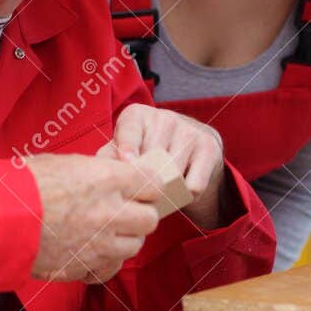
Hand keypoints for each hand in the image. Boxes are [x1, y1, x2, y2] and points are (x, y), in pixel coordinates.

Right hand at [24, 152, 161, 283]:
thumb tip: (113, 175)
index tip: (139, 187)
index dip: (147, 185)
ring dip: (125, 239)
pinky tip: (93, 251)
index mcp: (108, 179)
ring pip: (134, 246)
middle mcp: (111, 213)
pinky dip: (106, 262)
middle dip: (140, 214)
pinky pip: (111, 268)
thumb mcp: (64, 163)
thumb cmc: (24, 184)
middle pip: (150, 219)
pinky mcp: (85, 267)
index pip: (153, 184)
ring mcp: (100, 244)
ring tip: (105, 232)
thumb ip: (97, 172)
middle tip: (125, 210)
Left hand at [108, 104, 226, 227]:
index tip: (127, 162)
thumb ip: (108, 157)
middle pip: (151, 163)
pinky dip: (186, 196)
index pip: (129, 132)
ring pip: (172, 176)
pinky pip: (193, 186)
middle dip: (145, 184)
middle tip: (143, 193)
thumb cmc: (147, 150)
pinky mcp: (209, 147)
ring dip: (166, 193)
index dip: (127, 149)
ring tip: (161, 191)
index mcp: (136, 115)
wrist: (191, 148)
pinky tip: (181, 188)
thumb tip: (100, 169)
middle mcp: (164, 117)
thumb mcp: (124, 149)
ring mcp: (189, 130)